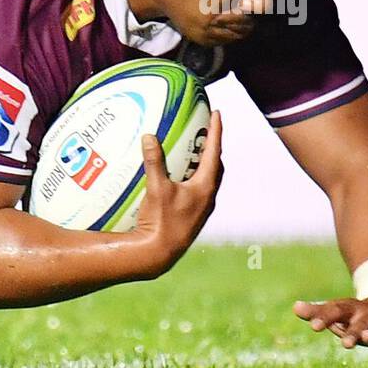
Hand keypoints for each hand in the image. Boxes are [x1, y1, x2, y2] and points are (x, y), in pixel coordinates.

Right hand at [133, 110, 222, 275]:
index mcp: (205, 187)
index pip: (214, 152)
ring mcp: (201, 210)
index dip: (216, 131)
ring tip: (193, 154)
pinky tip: (178, 181)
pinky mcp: (191, 218)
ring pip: (208, 181)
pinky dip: (193, 180)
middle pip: (216, 167)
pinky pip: (197, 192)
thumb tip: (149, 137)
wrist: (158, 254)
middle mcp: (208, 198)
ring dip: (203, 166)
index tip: (218, 113)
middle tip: (206, 133)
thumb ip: (154, 162)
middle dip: (212, 148)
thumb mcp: (156, 188)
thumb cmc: (161, 221)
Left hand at [293, 297, 367, 358]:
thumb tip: (296, 307)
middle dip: (353, 333)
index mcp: (349, 310)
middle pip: (359, 324)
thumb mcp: (336, 312)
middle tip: (345, 344)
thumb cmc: (354, 315)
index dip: (324, 318)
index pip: (334, 312)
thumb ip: (317, 312)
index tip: (313, 326)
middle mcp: (367, 317)